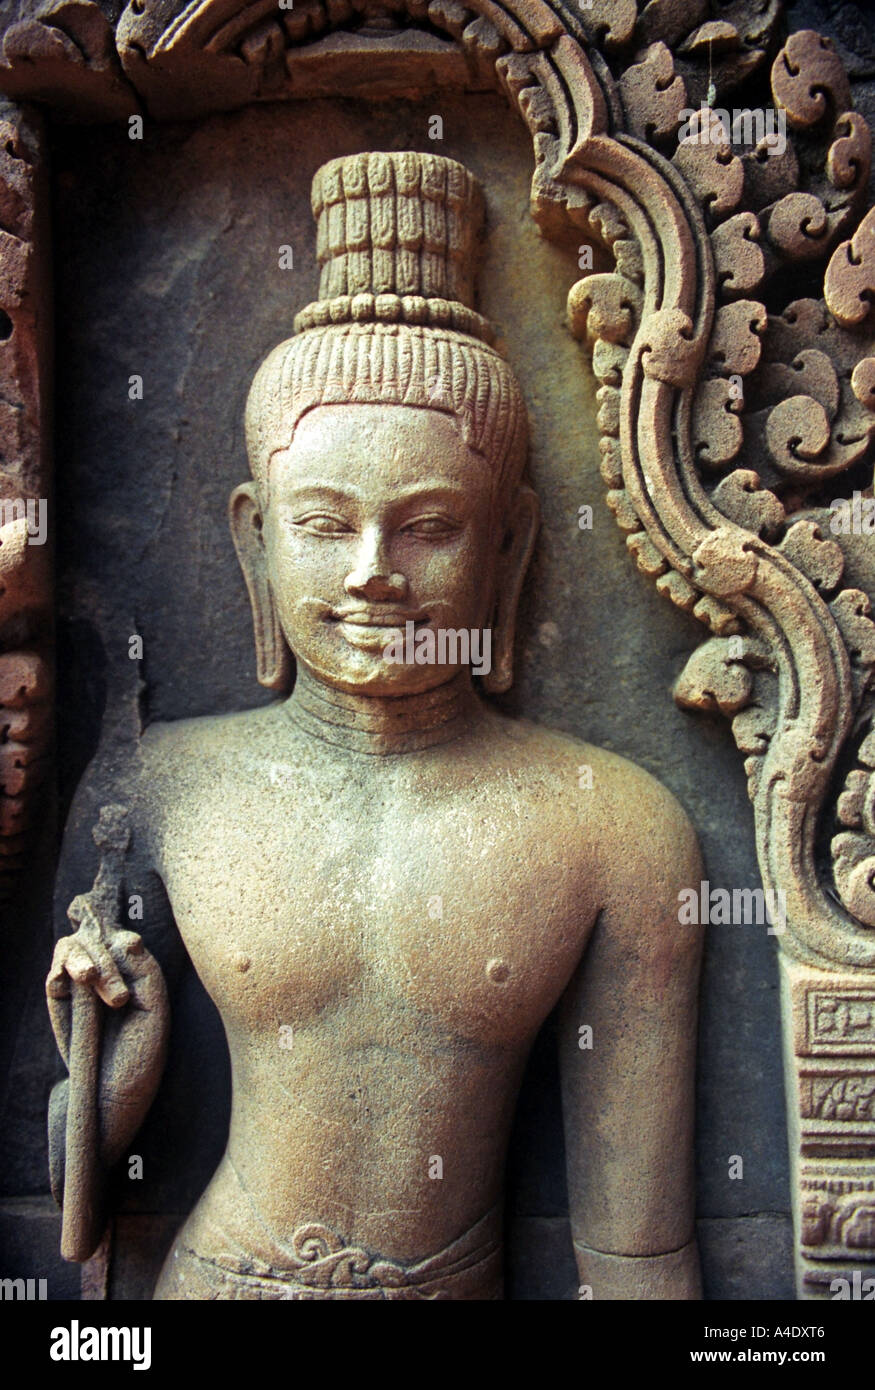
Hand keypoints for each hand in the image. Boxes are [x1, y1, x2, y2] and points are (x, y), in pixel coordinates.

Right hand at [46, 895, 169, 1167]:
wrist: (108, 1100)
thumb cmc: (139, 1058)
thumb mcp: (155, 1016)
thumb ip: (147, 976)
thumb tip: (131, 939)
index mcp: (137, 973)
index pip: (125, 938)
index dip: (123, 943)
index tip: (130, 964)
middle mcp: (108, 973)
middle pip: (98, 937)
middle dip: (105, 960)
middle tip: (117, 999)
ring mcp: (81, 986)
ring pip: (73, 947)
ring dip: (81, 958)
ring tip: (87, 977)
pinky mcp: (59, 1002)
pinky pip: (53, 976)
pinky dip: (58, 972)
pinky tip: (67, 982)